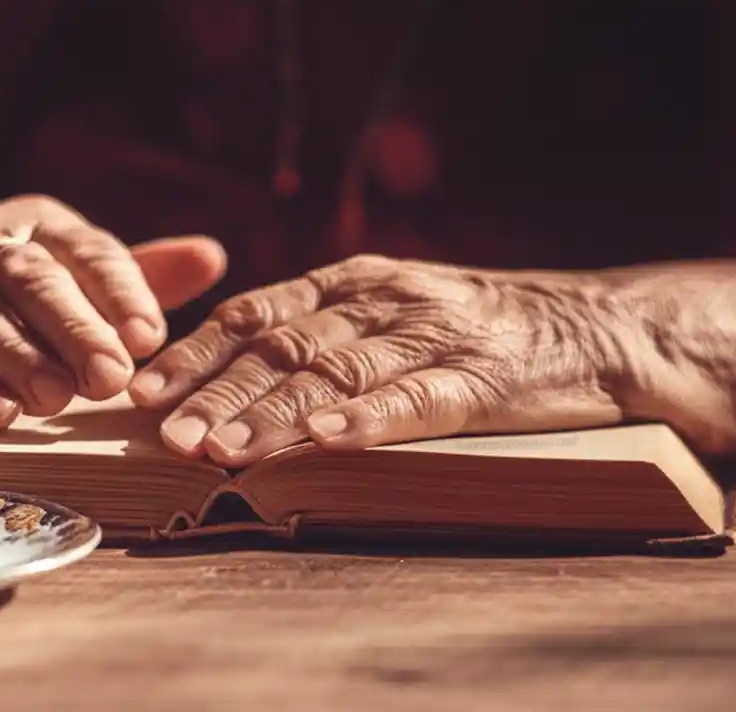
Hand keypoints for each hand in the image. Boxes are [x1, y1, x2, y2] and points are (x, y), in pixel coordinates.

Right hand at [0, 195, 226, 427]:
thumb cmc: (7, 289)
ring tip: (53, 399)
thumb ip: (139, 273)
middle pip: (33, 280)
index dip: (123, 294)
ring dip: (15, 355)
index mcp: (43, 225)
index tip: (150, 340)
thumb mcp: (72, 270)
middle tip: (110, 378)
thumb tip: (213, 257)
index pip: (92, 252)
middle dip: (73, 329)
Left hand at [129, 254, 632, 465]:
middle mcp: (382, 300)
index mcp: (353, 282)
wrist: (593, 328)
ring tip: (224, 452)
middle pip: (284, 345)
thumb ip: (325, 332)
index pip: (256, 313)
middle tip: (167, 436)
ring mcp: (432, 335)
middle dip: (218, 391)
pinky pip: (419, 398)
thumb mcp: (392, 310)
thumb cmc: (476, 329)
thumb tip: (234, 376)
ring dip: (275, 415)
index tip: (142, 390)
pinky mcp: (483, 378)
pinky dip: (370, 420)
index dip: (196, 352)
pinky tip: (330, 442)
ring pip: (338, 372)